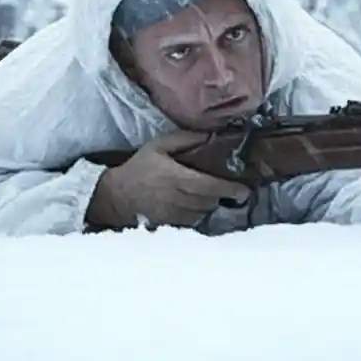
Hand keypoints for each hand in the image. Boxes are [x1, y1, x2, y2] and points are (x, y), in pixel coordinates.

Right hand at [85, 130, 250, 229]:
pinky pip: (193, 222)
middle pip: (210, 200)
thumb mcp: (158, 146)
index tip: (244, 190)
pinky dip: (198, 214)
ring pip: (204, 212)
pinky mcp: (170, 225)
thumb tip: (210, 135)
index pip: (209, 186)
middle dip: (221, 195)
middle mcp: (177, 198)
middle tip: (227, 187)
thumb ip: (184, 139)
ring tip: (207, 194)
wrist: (116, 196)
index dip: (229, 189)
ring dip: (209, 203)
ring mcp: (174, 214)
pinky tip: (193, 204)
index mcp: (176, 177)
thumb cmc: (138, 168)